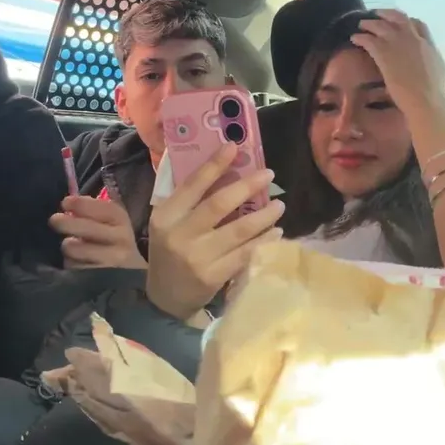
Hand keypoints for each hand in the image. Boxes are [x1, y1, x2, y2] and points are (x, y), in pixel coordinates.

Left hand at [50, 196, 146, 269]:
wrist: (133, 275)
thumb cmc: (116, 243)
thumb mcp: (113, 223)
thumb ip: (94, 211)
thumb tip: (69, 202)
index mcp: (122, 222)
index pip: (103, 209)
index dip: (81, 204)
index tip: (65, 202)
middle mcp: (120, 241)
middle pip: (86, 228)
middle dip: (65, 223)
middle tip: (55, 220)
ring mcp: (111, 262)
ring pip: (74, 249)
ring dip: (68, 247)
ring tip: (72, 247)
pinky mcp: (99, 279)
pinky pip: (73, 266)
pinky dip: (72, 263)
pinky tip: (78, 262)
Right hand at [147, 145, 284, 320]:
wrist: (165, 298)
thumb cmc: (170, 252)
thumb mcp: (168, 223)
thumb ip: (187, 199)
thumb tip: (218, 165)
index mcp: (166, 215)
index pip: (192, 184)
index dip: (214, 164)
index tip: (233, 147)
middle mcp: (180, 234)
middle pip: (219, 204)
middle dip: (247, 186)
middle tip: (268, 175)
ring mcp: (197, 257)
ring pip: (238, 230)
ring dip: (264, 215)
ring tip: (279, 205)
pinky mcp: (213, 276)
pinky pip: (245, 254)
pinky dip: (263, 241)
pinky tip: (276, 233)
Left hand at [351, 9, 444, 114]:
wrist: (424, 98)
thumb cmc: (433, 90)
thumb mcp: (436, 68)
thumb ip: (428, 59)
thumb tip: (424, 60)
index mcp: (428, 43)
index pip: (418, 25)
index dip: (408, 21)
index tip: (401, 23)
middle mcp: (413, 38)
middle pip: (398, 18)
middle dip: (386, 13)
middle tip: (377, 13)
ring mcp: (397, 43)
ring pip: (380, 26)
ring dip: (369, 23)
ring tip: (361, 24)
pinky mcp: (384, 53)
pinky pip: (368, 40)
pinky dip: (360, 37)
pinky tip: (354, 38)